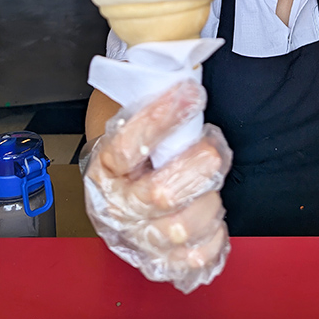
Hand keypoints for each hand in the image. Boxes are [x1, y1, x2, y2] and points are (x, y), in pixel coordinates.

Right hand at [82, 79, 232, 292]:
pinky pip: (191, 262)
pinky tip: (214, 221)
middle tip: (212, 148)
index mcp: (104, 165)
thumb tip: (179, 55)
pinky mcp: (158, 261)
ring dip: (209, 203)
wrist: (121, 187)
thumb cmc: (136, 147)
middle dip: (199, 167)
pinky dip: (212, 242)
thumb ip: (150, 91)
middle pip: (160, 195)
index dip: (162, 118)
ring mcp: (135, 238)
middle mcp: (115, 206)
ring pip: (179, 230)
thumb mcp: (132, 114)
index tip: (190, 94)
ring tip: (211, 183)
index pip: (128, 144)